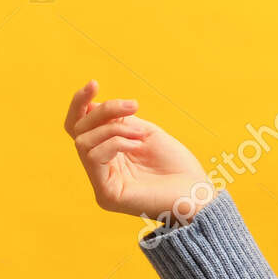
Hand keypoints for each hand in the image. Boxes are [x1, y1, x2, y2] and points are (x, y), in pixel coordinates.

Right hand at [63, 81, 210, 222]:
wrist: (199, 193)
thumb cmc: (177, 166)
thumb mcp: (145, 133)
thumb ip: (119, 121)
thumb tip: (93, 105)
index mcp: (107, 155)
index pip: (79, 127)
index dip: (80, 103)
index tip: (94, 83)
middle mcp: (100, 170)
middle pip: (78, 130)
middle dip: (104, 111)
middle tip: (134, 106)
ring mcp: (101, 183)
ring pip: (83, 142)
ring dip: (114, 128)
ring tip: (140, 133)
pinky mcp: (107, 195)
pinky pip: (94, 158)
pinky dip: (114, 143)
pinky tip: (136, 145)